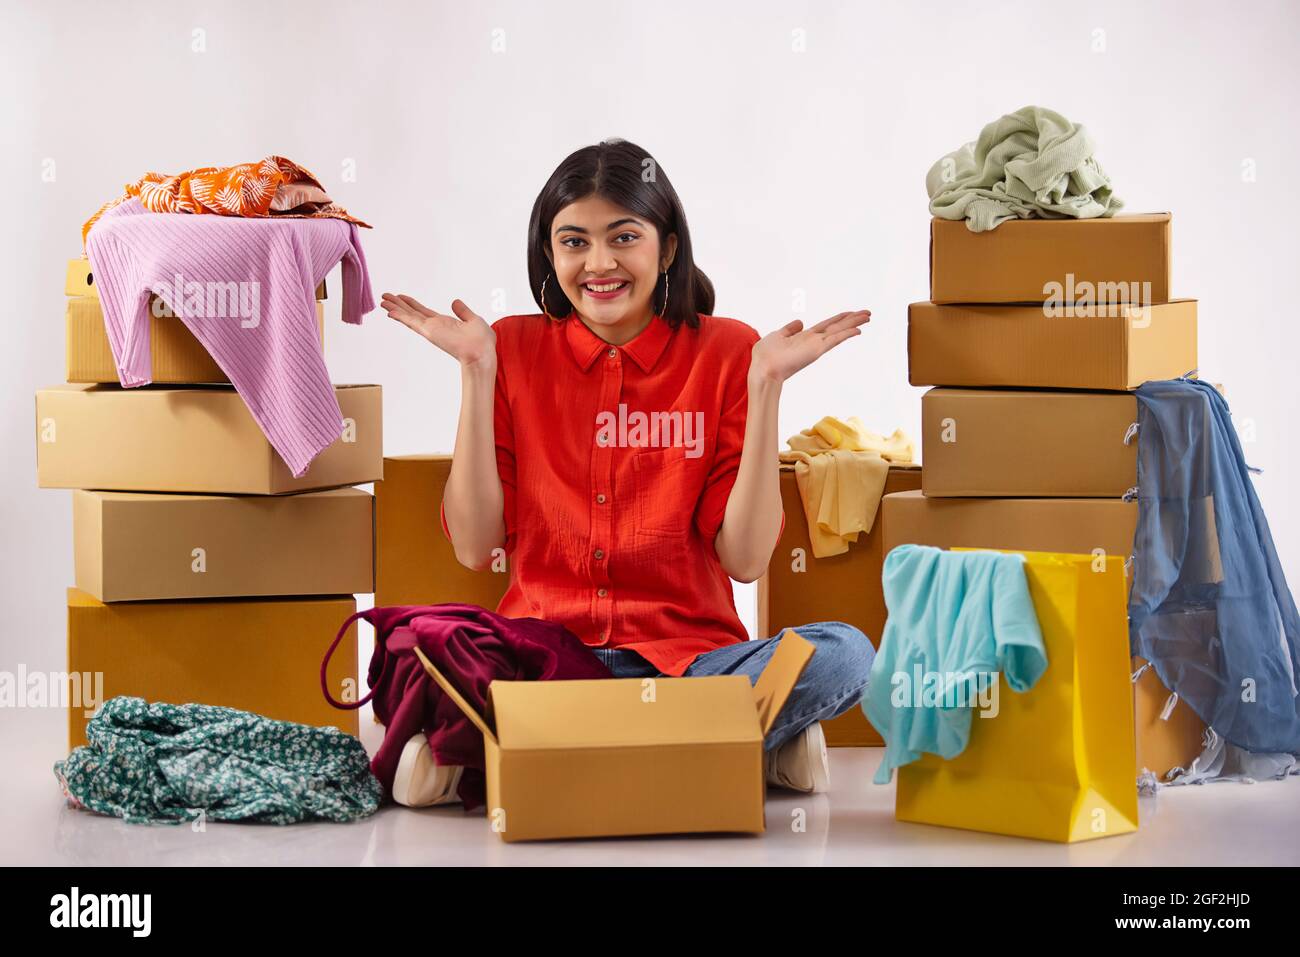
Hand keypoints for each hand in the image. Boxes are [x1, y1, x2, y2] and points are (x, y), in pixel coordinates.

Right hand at [380, 293, 495, 368]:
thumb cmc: (482, 341)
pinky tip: (389, 311)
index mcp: (445, 323)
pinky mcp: (430, 332)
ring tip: (382, 301)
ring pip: (409, 316)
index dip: (411, 304)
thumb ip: (463, 311)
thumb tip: (455, 302)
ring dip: (395, 308)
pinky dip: (400, 316)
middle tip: (385, 296)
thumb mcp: (473, 320)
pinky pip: (412, 322)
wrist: (482, 352)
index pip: (423, 312)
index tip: (401, 297)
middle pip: (412, 312)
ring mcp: (431, 329)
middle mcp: (435, 326)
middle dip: (398, 304)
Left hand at [749, 310, 869, 383]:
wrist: (763, 369)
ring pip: (839, 331)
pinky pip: (835, 340)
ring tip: (868, 316)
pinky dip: (846, 334)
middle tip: (868, 313)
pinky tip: (858, 330)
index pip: (826, 325)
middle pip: (837, 327)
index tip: (850, 313)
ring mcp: (816, 346)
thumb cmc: (766, 356)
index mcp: (804, 337)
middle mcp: (813, 341)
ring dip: (854, 323)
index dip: (838, 319)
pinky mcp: (816, 350)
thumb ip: (789, 329)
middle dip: (852, 319)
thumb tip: (800, 322)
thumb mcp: (777, 336)